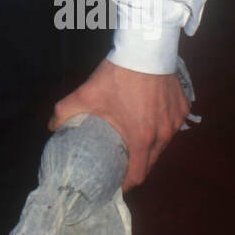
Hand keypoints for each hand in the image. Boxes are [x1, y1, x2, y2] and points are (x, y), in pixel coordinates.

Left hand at [48, 57, 189, 191]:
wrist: (145, 49)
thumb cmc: (117, 75)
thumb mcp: (87, 94)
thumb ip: (65, 111)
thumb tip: (51, 127)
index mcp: (142, 139)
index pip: (137, 175)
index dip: (125, 184)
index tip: (115, 185)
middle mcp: (164, 135)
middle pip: (151, 162)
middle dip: (136, 167)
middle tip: (121, 164)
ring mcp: (176, 122)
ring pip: (164, 144)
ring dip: (150, 147)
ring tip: (134, 144)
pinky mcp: (183, 108)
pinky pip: (173, 125)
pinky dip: (161, 127)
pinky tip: (149, 120)